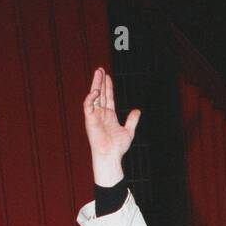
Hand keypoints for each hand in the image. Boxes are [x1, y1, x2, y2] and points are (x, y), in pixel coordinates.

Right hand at [84, 68, 139, 185]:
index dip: (108, 87)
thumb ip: (132, 120)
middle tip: (100, 69)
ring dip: (96, 84)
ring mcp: (95, 115)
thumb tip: (137, 110)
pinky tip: (96, 91)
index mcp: (109, 116)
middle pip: (100, 94)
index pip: (108, 98)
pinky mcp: (89, 119)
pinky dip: (91, 98)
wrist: (110, 156)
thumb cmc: (117, 147)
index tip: (108, 76)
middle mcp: (101, 114)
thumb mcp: (128, 131)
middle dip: (100, 81)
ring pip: (94, 96)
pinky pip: (88, 105)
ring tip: (98, 73)